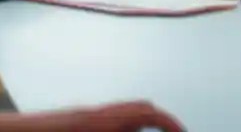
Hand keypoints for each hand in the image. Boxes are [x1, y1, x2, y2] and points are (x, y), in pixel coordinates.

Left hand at [0, 101, 184, 131]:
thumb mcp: (89, 129)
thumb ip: (117, 130)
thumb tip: (140, 123)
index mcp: (97, 120)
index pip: (146, 112)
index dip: (170, 123)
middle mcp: (92, 112)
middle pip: (137, 111)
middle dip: (158, 126)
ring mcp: (80, 115)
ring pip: (120, 118)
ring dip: (136, 129)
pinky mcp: (70, 122)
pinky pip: (105, 122)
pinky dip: (118, 131)